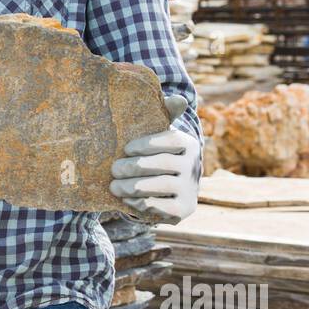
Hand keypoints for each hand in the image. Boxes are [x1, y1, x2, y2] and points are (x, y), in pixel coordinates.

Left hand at [109, 93, 199, 223]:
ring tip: (114, 186)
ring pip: (161, 185)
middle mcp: (194, 166)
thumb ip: (166, 113)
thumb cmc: (159, 154)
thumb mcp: (161, 134)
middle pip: (163, 164)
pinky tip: (127, 199)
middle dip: (134, 167)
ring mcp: (190, 189)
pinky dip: (141, 203)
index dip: (147, 144)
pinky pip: (161, 206)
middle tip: (114, 169)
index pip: (170, 140)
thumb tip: (178, 99)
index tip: (126, 148)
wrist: (173, 188)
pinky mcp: (184, 209)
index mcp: (189, 144)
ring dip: (133, 186)